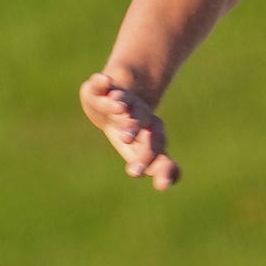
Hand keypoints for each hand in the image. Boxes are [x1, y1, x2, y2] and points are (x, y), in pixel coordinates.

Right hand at [80, 71, 179, 189]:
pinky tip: (105, 81)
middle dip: (134, 127)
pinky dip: (102, 82)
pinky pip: (102, 84)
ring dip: (121, 103)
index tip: (134, 172)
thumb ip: (159, 168)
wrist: (117, 103)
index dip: (147, 155)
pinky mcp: (100, 89)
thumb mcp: (143, 152)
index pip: (156, 142)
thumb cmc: (134, 135)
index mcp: (150, 130)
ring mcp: (121, 99)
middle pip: (142, 118)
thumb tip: (165, 184)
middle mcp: (139, 113)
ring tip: (119, 108)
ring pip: (124, 100)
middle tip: (126, 139)